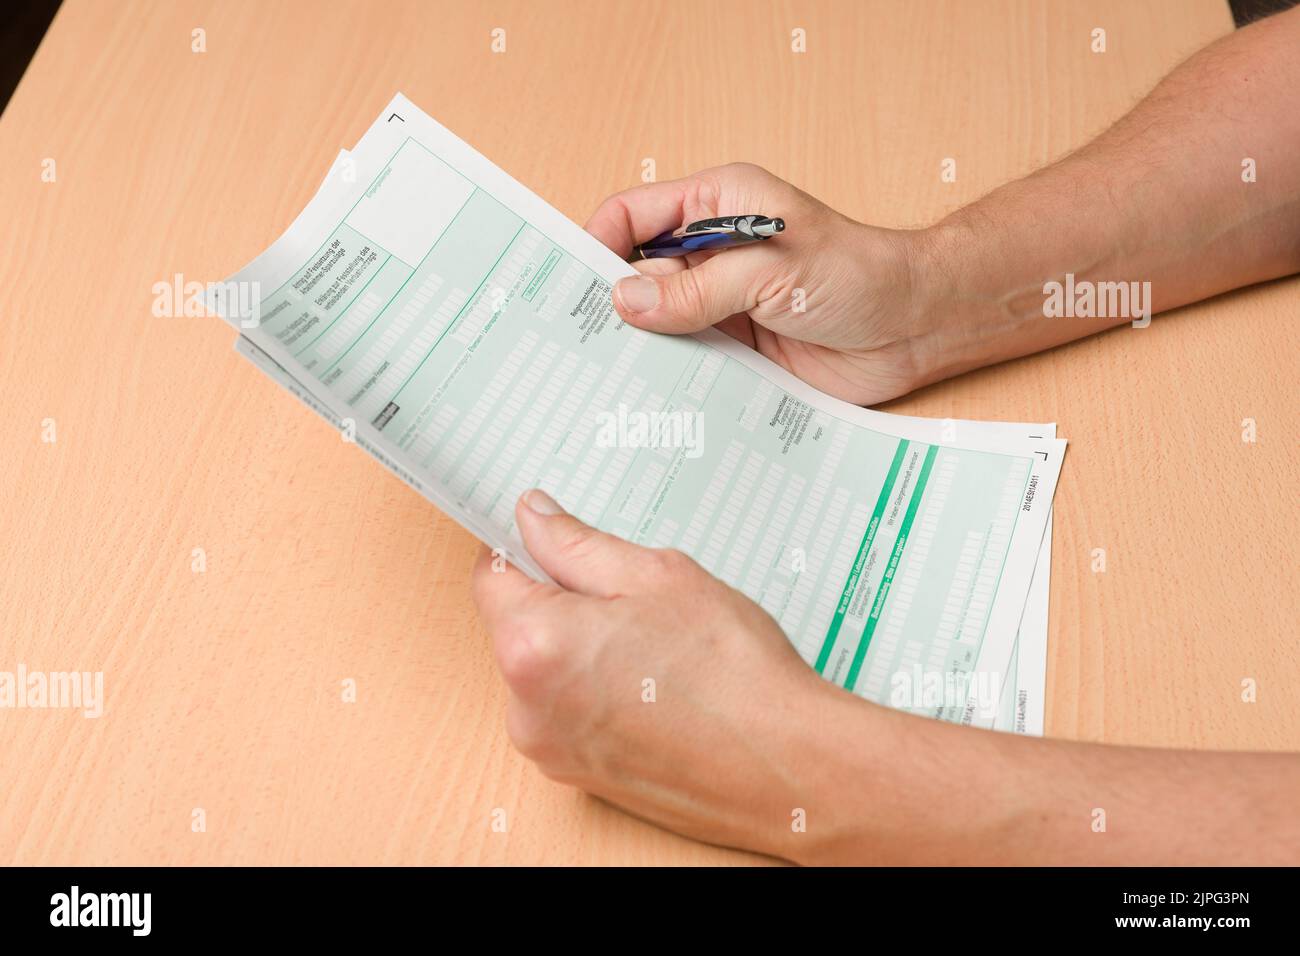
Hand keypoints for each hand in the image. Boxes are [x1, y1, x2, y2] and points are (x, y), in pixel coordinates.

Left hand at [471, 488, 848, 859]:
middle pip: (518, 627)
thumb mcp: (656, 576)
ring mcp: (551, 750)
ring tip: (656, 646)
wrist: (787, 765)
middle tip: (634, 596)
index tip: (553, 537)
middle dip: (563, 601)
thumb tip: (533, 517)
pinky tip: (657, 685)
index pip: (491, 575)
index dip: (521, 546)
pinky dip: (598, 693)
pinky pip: (570, 714)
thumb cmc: (733, 671)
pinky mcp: (579, 778)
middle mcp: (526, 708)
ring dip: (583, 649)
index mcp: (534, 646)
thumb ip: (577, 544)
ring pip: (547, 672)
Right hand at [585, 163, 934, 404]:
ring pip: (656, 325)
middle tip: (579, 344)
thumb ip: (699, 290)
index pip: (633, 217)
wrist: (914, 329)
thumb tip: (627, 303)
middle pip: (635, 275)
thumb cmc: (860, 275)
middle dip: (610, 306)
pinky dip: (668, 378)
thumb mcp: (772, 271)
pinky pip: (686, 362)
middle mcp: (710, 254)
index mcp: (715, 206)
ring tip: (606, 379)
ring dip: (639, 349)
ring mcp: (719, 304)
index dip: (596, 246)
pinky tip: (648, 398)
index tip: (571, 287)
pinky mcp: (734, 349)